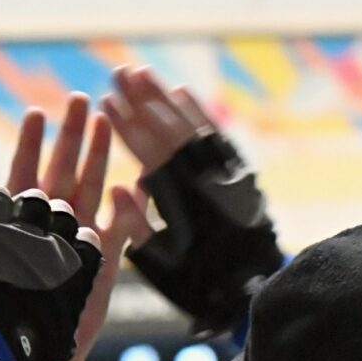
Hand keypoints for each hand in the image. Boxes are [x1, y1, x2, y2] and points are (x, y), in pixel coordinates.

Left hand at [0, 93, 147, 360]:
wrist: (32, 349)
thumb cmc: (4, 310)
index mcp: (23, 221)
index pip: (27, 173)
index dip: (31, 143)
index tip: (35, 112)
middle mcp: (53, 222)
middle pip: (65, 169)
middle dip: (72, 135)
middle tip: (79, 99)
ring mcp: (80, 236)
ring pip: (94, 186)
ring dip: (100, 155)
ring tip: (106, 121)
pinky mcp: (104, 257)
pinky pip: (122, 226)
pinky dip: (131, 205)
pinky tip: (139, 181)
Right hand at [101, 65, 282, 332]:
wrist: (255, 287)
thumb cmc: (199, 282)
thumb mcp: (160, 264)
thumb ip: (136, 226)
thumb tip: (116, 187)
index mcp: (180, 199)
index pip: (148, 151)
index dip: (126, 125)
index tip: (106, 101)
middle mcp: (204, 177)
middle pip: (168, 128)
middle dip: (142, 99)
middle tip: (118, 72)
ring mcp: (224, 170)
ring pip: (192, 124)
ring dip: (165, 97)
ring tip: (142, 73)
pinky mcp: (240, 172)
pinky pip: (216, 133)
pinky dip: (197, 112)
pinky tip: (181, 93)